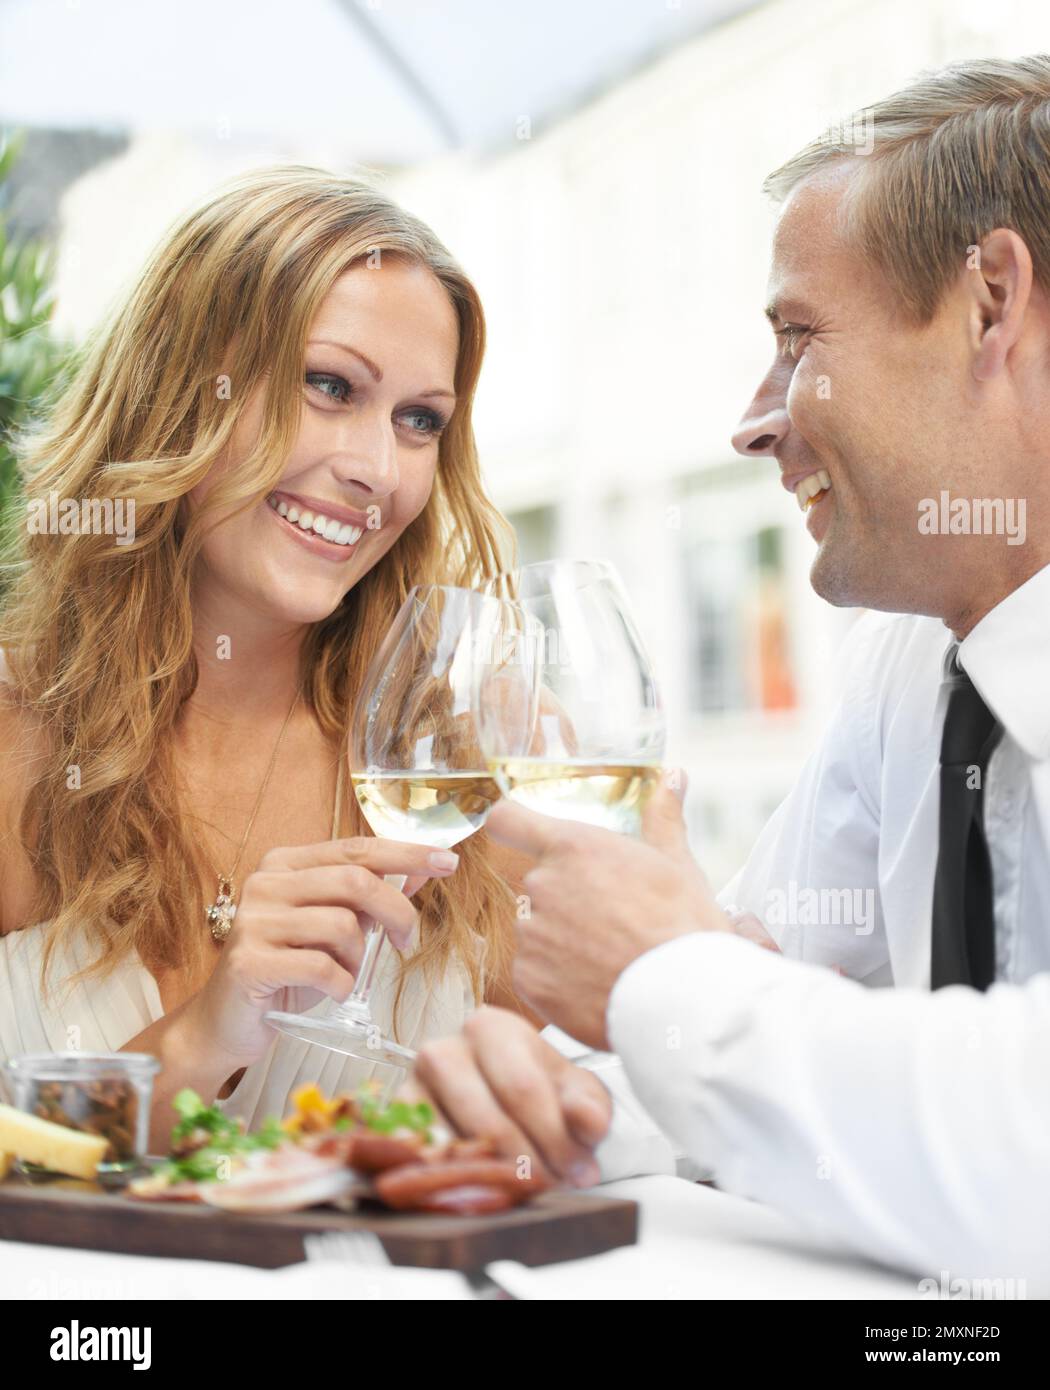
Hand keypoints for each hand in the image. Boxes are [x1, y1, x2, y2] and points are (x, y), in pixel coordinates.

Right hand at [184, 836, 459, 1067]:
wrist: (227, 1024)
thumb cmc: (287, 973)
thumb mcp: (331, 928)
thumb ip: (368, 898)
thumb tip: (421, 870)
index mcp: (285, 864)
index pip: (357, 849)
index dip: (406, 854)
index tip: (448, 862)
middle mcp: (266, 883)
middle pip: (355, 881)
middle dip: (396, 912)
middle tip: (407, 942)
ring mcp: (254, 921)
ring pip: (343, 926)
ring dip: (359, 958)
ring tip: (345, 975)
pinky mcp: (249, 962)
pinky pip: (322, 967)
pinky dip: (341, 985)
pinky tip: (332, 993)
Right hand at [405, 1006, 612, 1186]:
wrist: (502, 1098)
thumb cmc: (541, 1091)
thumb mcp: (576, 1092)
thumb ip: (588, 1105)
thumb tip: (587, 1122)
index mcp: (491, 1027)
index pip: (522, 1088)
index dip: (553, 1137)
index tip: (578, 1171)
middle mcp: (444, 1048)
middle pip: (486, 1119)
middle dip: (525, 1162)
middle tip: (550, 1188)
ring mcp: (411, 1085)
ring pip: (449, 1143)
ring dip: (488, 1179)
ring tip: (519, 1195)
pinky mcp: (395, 1123)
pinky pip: (417, 1160)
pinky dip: (446, 1181)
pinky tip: (476, 1195)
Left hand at [484, 770, 731, 1047]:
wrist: (684, 1001)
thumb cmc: (683, 930)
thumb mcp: (678, 865)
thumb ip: (663, 817)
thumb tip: (674, 775)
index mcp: (574, 848)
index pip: (508, 820)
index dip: (512, 826)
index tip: (520, 833)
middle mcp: (542, 885)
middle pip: (538, 884)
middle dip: (566, 898)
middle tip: (610, 920)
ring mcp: (531, 934)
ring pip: (537, 930)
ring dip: (562, 941)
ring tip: (608, 959)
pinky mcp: (527, 979)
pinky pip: (534, 972)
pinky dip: (557, 980)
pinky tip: (594, 985)